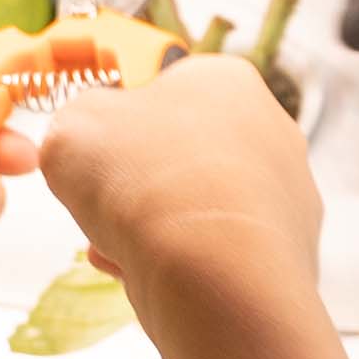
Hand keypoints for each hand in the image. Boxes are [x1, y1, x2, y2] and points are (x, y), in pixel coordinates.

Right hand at [23, 55, 322, 295]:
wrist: (215, 278)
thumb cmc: (145, 184)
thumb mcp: (74, 127)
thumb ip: (77, 124)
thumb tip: (85, 144)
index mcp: (227, 81)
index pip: (165, 87)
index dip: (120, 120)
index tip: (95, 146)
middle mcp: (270, 133)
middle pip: (177, 155)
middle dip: (130, 184)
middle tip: (99, 201)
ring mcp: (284, 198)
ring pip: (192, 211)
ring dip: (144, 230)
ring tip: (115, 244)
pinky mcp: (283, 257)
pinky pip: (214, 256)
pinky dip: (177, 267)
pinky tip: (146, 277)